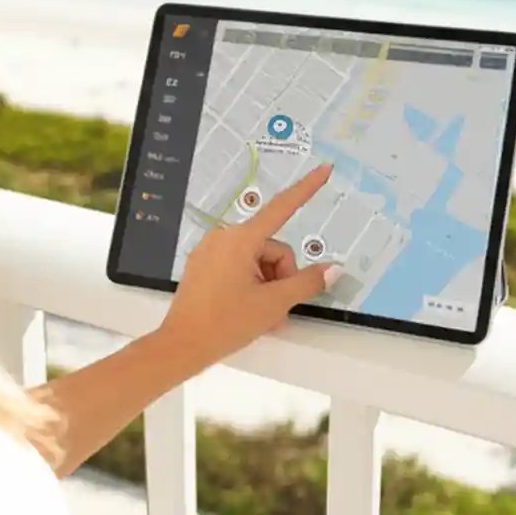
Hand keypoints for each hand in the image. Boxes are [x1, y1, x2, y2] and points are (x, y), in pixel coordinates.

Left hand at [156, 163, 338, 363]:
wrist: (181, 345)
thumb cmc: (225, 323)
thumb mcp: (273, 304)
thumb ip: (306, 283)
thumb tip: (334, 268)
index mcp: (241, 239)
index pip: (282, 207)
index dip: (306, 188)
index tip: (324, 169)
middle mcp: (224, 236)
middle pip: (272, 249)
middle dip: (281, 278)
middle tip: (277, 310)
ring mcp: (211, 250)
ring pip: (257, 261)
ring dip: (267, 286)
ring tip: (263, 316)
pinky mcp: (204, 264)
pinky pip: (238, 266)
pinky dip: (251, 286)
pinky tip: (249, 311)